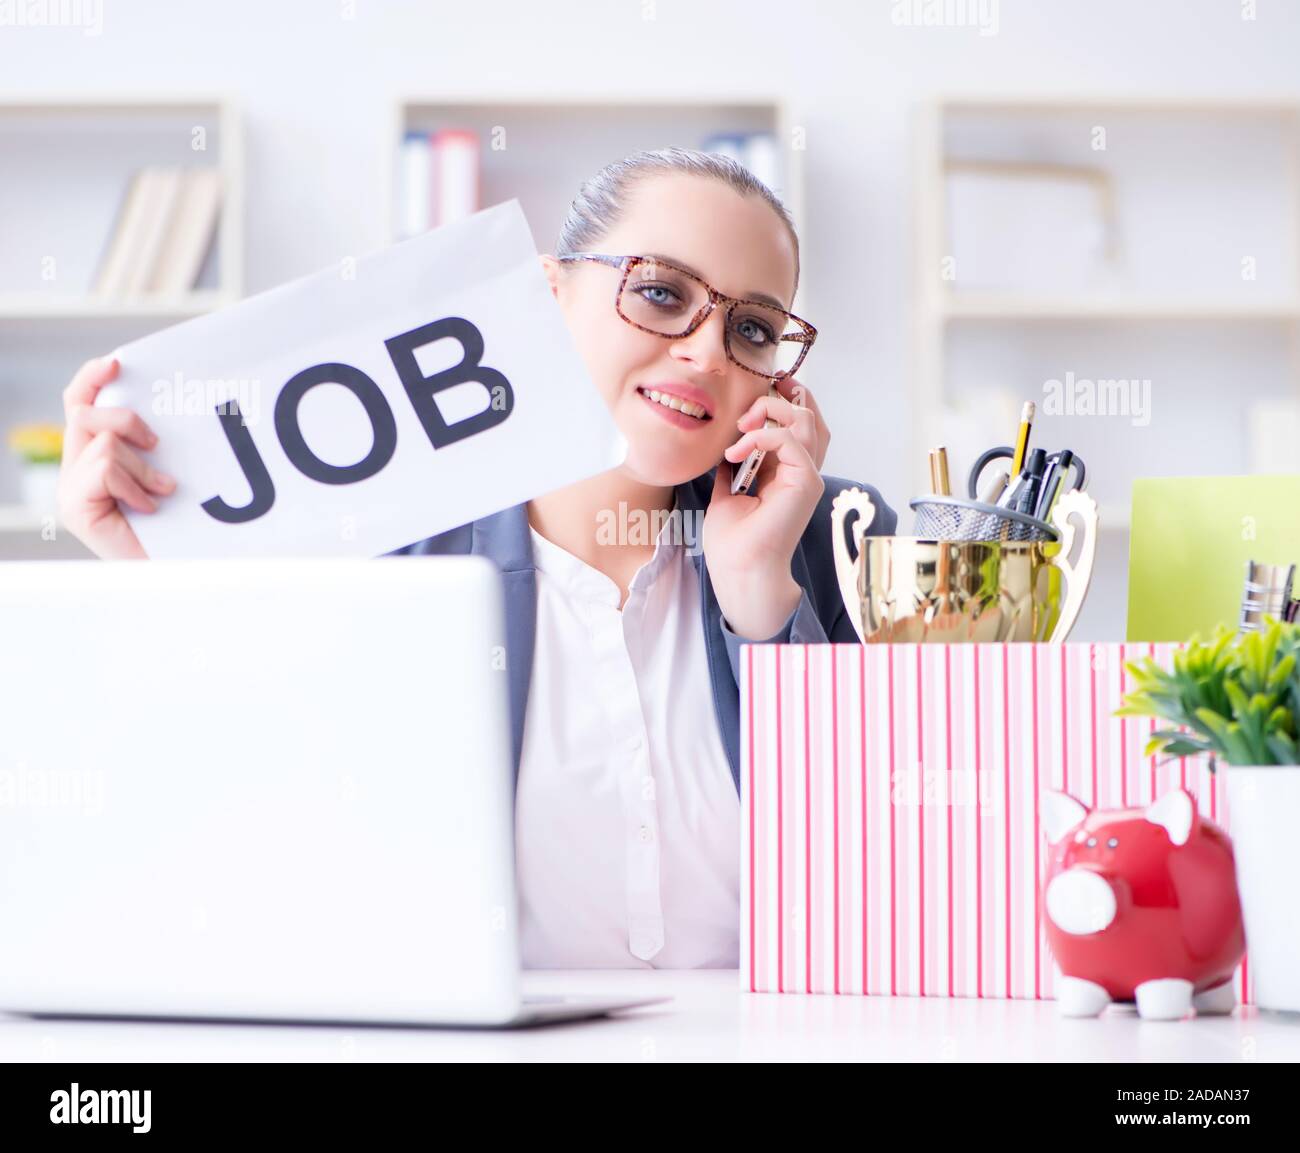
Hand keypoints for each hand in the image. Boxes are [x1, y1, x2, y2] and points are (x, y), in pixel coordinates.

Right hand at [57, 354, 175, 558]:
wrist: (173, 570)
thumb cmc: (176, 526)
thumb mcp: (164, 472)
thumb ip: (151, 447)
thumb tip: (166, 413)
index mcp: (92, 456)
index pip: (79, 404)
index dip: (91, 379)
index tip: (117, 362)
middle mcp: (74, 470)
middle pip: (85, 413)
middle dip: (126, 420)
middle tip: (157, 443)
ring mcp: (70, 489)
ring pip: (105, 444)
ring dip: (142, 467)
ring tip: (162, 491)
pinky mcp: (74, 507)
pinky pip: (106, 468)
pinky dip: (135, 485)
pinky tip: (150, 506)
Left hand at [703, 385, 825, 639]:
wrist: (738, 568)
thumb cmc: (733, 542)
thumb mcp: (727, 494)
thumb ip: (732, 469)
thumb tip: (725, 448)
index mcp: (786, 474)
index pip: (797, 427)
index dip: (783, 403)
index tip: (757, 394)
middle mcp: (802, 472)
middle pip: (809, 417)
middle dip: (780, 399)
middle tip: (748, 408)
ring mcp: (807, 476)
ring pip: (806, 421)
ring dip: (771, 412)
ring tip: (742, 426)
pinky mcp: (805, 482)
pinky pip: (790, 440)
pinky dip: (761, 436)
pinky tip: (736, 452)